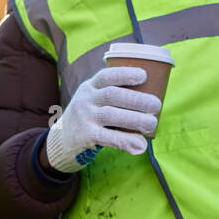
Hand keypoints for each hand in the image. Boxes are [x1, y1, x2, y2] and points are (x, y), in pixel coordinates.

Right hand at [45, 66, 160, 173]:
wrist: (62, 139)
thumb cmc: (89, 116)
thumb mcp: (93, 99)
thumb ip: (114, 96)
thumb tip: (151, 99)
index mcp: (90, 86)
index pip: (106, 76)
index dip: (125, 74)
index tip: (144, 75)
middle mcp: (86, 99)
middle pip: (112, 95)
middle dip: (137, 99)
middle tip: (156, 104)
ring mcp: (85, 118)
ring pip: (112, 115)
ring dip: (135, 119)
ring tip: (152, 123)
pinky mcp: (86, 136)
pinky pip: (108, 138)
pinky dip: (126, 141)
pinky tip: (140, 144)